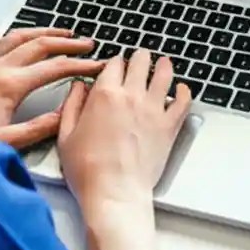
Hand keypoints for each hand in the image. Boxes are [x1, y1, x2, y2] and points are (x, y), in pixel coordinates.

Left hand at [0, 28, 103, 146]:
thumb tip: (66, 114)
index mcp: (9, 86)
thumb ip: (42, 127)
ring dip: (40, 33)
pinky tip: (12, 40)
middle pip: (38, 45)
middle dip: (66, 42)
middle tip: (87, 44)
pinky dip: (7, 39)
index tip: (97, 65)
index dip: (80, 64)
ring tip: (59, 33)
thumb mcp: (10, 142)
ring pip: (15, 39)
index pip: (54, 68)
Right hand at [57, 50, 193, 208]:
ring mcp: (153, 110)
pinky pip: (183, 101)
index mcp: (104, 95)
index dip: (114, 62)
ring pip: (164, 75)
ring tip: (164, 63)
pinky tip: (182, 89)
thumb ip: (72, 105)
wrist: (114, 191)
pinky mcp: (169, 126)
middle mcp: (131, 96)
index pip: (113, 64)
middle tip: (141, 58)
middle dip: (140, 58)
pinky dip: (184, 91)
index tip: (115, 65)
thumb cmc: (88, 169)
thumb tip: (78, 86)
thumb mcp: (66, 134)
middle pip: (141, 63)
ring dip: (163, 66)